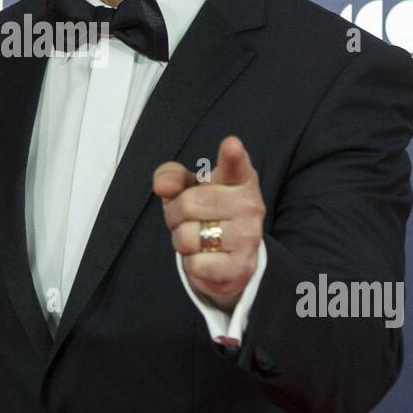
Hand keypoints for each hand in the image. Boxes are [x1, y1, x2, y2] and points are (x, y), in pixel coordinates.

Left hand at [153, 136, 264, 311]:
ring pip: (188, 237)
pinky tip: (206, 259)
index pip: (236, 164)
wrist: (229, 256)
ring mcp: (249, 237)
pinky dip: (191, 264)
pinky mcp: (241, 267)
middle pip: (189, 204)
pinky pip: (196, 265)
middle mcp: (250, 205)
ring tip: (197, 238)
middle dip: (175, 214)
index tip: (231, 145)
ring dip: (181, 241)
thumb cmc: (205, 211)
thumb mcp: (187, 188)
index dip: (232, 155)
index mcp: (240, 178)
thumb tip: (162, 186)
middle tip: (188, 218)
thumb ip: (171, 177)